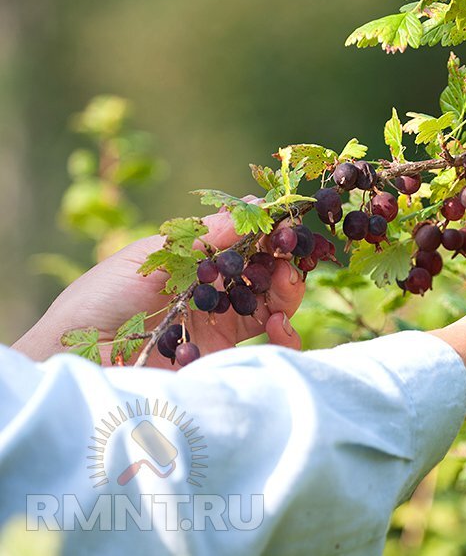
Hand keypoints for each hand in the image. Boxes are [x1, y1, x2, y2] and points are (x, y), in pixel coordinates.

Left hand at [13, 211, 305, 366]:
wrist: (75, 356)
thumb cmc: (101, 298)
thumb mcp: (151, 256)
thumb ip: (203, 236)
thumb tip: (255, 203)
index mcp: (197, 264)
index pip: (246, 247)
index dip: (270, 236)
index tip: (286, 227)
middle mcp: (213, 294)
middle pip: (266, 276)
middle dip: (284, 263)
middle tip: (290, 256)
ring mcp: (220, 328)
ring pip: (274, 308)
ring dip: (289, 292)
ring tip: (285, 285)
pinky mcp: (222, 361)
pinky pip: (268, 349)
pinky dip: (284, 334)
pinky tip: (278, 324)